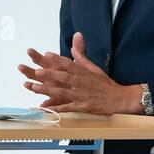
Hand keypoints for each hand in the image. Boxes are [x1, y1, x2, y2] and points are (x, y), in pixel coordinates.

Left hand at [17, 32, 141, 114]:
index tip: (47, 55)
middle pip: (64, 77)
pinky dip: (57, 108)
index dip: (57, 59)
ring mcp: (82, 95)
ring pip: (62, 92)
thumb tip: (74, 44)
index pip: (69, 64)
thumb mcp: (94, 68)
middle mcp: (82, 83)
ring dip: (48, 90)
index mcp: (84, 73)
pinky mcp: (83, 106)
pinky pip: (68, 107)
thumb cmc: (105, 84)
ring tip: (35, 88)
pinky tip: (47, 108)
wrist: (119, 98)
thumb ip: (81, 57)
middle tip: (38, 71)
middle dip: (50, 75)